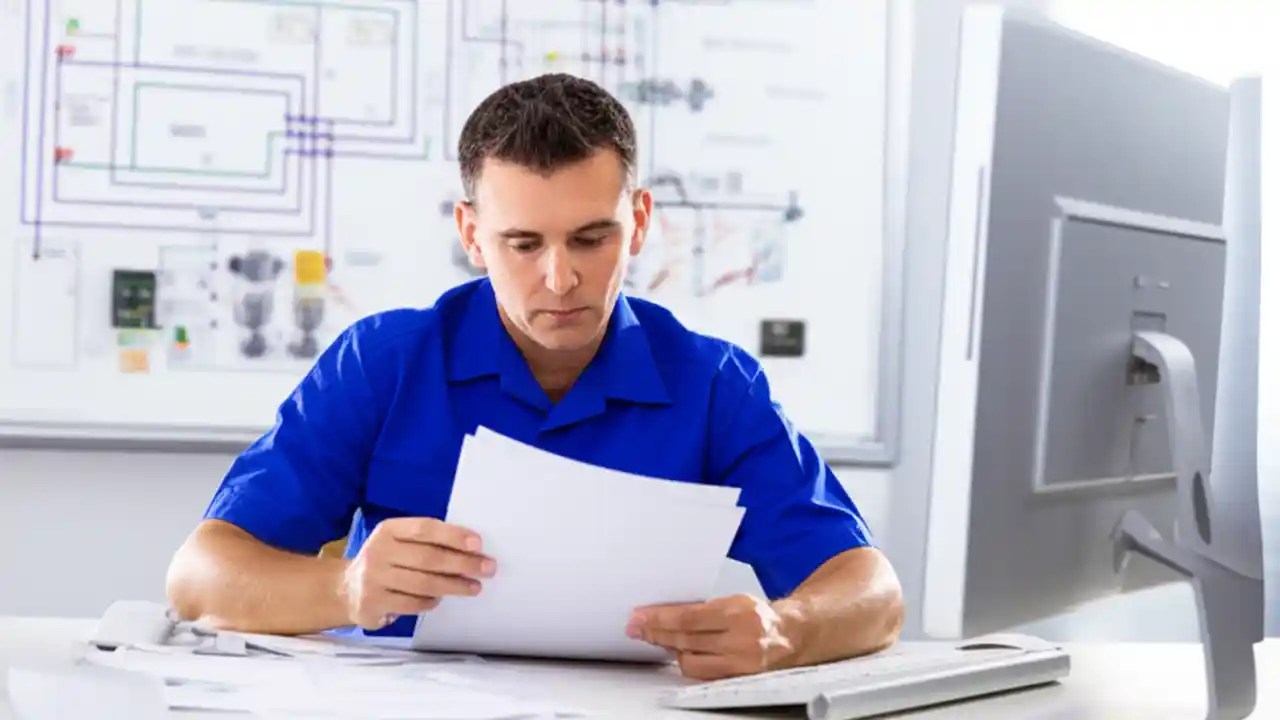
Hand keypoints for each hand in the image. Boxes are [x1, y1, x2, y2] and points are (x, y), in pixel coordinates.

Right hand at [339, 517, 495, 630]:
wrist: (346, 589)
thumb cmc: (386, 561)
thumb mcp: (399, 542)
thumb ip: (427, 541)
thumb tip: (471, 548)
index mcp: (388, 530)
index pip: (424, 528)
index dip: (453, 535)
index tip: (478, 543)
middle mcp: (378, 551)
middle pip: (428, 557)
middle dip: (462, 563)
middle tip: (487, 568)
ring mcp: (374, 578)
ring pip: (423, 583)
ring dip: (454, 585)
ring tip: (474, 586)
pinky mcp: (373, 603)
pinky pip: (412, 603)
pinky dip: (431, 601)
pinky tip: (441, 598)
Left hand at [627, 594, 796, 679]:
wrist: (790, 635)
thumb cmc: (760, 616)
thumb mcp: (734, 601)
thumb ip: (704, 609)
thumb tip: (665, 615)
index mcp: (739, 612)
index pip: (689, 617)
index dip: (660, 618)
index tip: (640, 616)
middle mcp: (741, 638)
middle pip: (686, 639)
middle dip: (656, 632)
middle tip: (637, 628)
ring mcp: (740, 662)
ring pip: (690, 660)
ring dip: (668, 648)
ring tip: (656, 638)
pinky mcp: (738, 679)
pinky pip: (702, 673)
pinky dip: (687, 662)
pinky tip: (677, 653)